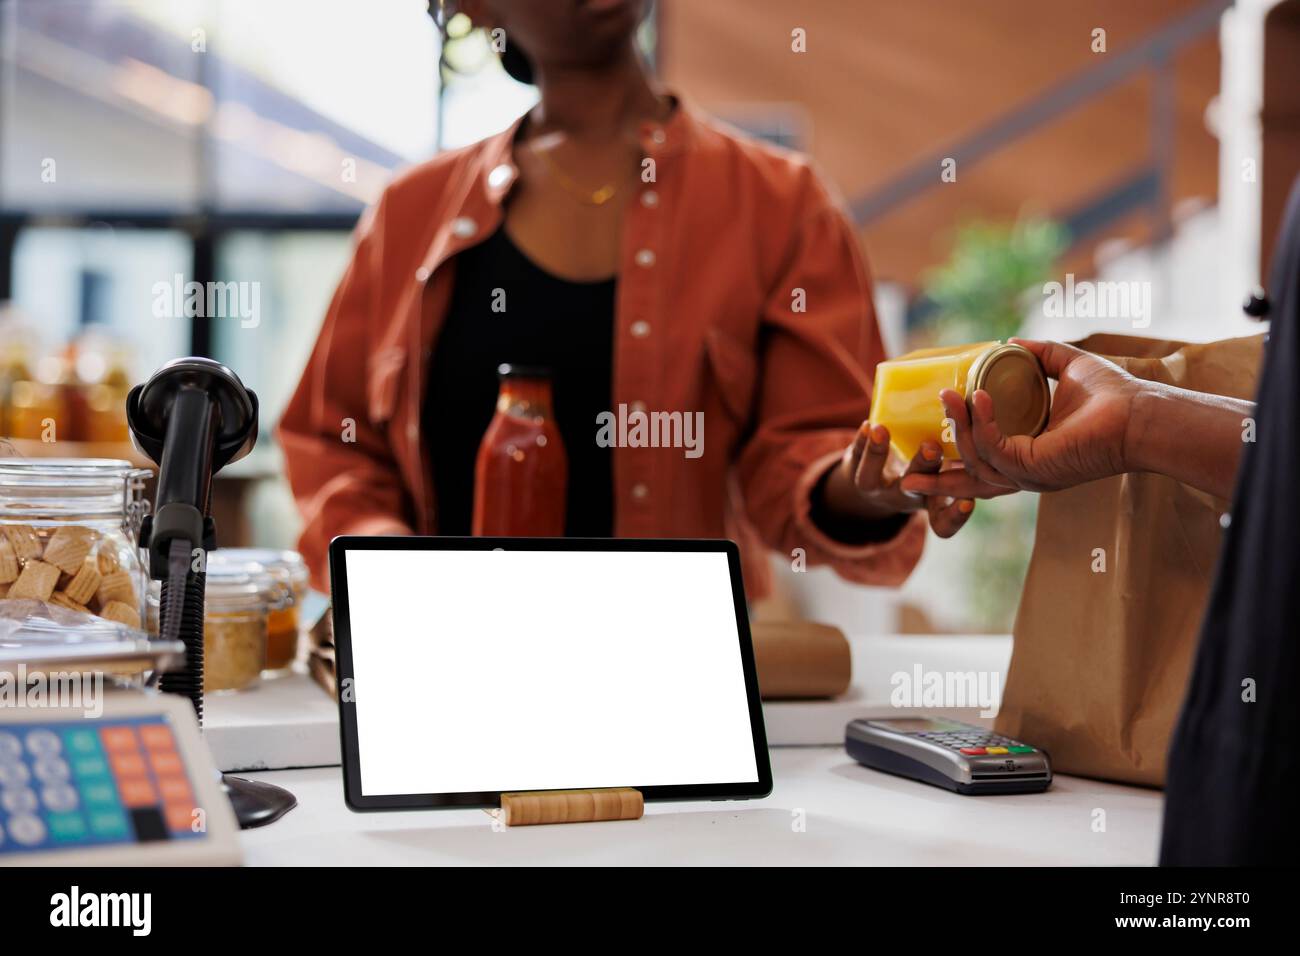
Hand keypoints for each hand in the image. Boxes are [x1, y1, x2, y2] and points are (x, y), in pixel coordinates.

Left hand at [822, 422, 974, 537]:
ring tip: (882, 430)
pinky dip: (860, 441)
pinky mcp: (855, 469)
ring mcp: (876, 486)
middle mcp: (904, 496)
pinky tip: (867, 425)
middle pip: (911, 489)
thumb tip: (996, 419)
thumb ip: (969, 457)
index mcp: (932, 502)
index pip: (943, 522)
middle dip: (921, 468)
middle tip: (931, 447)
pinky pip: (853, 457)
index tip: (968, 502)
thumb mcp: (952, 471)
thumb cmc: (930, 471)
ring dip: (877, 453)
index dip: (955, 516)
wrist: (879, 483)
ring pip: (871, 478)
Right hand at [900, 338, 1141, 496]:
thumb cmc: (1117, 395)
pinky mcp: (1035, 467)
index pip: (980, 467)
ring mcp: (1030, 475)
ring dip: (957, 427)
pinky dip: (981, 424)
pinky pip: (994, 448)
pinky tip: (977, 397)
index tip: (923, 448)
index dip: (950, 462)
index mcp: (1029, 457)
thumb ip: (1038, 355)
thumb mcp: (1068, 366)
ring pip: (976, 460)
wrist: (1143, 411)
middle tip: (909, 459)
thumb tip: (1008, 342)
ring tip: (949, 395)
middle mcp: (1027, 473)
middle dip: (934, 475)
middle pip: (968, 480)